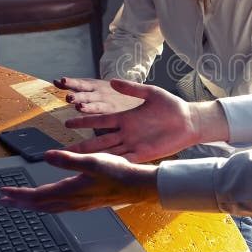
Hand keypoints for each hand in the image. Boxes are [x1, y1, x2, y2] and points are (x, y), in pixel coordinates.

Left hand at [0, 150, 157, 212]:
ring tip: (21, 202)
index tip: (3, 191)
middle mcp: (72, 201)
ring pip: (49, 208)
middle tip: (4, 201)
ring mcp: (79, 204)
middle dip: (20, 202)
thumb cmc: (118, 173)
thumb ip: (68, 159)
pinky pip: (59, 208)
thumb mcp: (92, 161)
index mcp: (70, 191)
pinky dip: (47, 206)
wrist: (137, 186)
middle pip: (39, 205)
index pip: (36, 196)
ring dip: (32, 205)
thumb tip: (47, 156)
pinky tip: (50, 202)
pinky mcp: (86, 203)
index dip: (18, 194)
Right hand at [59, 79, 227, 162]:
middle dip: (81, 146)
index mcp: (125, 117)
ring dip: (94, 158)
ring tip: (76, 164)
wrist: (189, 121)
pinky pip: (125, 160)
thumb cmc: (172, 106)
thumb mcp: (151, 93)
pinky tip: (101, 169)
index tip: (68, 123)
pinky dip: (113, 165)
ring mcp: (133, 144)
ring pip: (109, 153)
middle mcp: (126, 133)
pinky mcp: (144, 154)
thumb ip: (132, 88)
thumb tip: (111, 81)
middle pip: (99, 141)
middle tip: (62, 152)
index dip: (84, 122)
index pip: (100, 120)